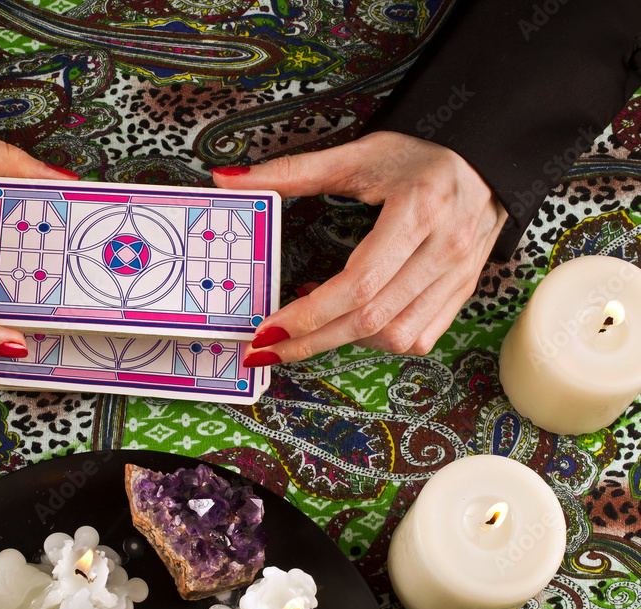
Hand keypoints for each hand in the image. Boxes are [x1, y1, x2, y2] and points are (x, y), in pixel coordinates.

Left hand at [210, 131, 507, 365]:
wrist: (487, 156)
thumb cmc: (422, 152)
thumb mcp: (357, 155)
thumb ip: (291, 171)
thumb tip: (228, 178)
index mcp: (419, 212)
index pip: (358, 285)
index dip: (309, 315)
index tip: (268, 330)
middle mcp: (444, 250)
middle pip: (371, 319)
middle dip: (311, 341)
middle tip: (268, 350)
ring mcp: (458, 276)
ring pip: (396, 335)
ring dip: (345, 341)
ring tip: (307, 331)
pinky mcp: (463, 291)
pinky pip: (418, 337)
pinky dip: (378, 339)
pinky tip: (352, 323)